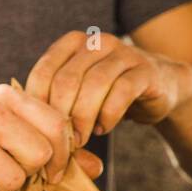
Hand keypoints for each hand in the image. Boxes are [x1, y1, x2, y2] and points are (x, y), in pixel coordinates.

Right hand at [0, 83, 101, 190]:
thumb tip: (96, 168)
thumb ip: (48, 146)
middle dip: (27, 173)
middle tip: (4, 174)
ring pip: (15, 179)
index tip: (53, 173)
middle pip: (40, 155)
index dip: (64, 154)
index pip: (56, 124)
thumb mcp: (3, 134)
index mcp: (6, 97)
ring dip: (0, 189)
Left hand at [27, 30, 189, 146]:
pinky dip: (107, 116)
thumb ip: (54, 113)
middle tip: (62, 143)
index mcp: (70, 45)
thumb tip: (35, 148)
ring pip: (94, 85)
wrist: (157, 88)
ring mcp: (123, 52)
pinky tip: (102, 128)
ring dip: (83, 120)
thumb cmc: (104, 98)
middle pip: (66, 81)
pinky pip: (121, 93)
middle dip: (61, 119)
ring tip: (81, 139)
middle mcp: (95, 42)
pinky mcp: (145, 70)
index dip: (38, 110)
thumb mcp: (74, 100)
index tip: (42, 134)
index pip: (42, 74)